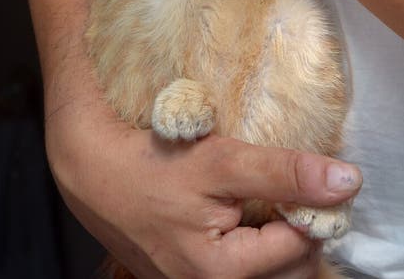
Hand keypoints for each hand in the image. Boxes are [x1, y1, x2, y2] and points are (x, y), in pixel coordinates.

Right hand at [46, 92, 361, 278]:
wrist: (88, 166)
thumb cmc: (148, 165)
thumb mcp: (221, 163)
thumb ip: (283, 174)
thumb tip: (343, 181)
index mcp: (221, 275)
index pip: (299, 249)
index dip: (311, 208)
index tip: (308, 175)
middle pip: (282, 267)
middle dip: (293, 224)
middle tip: (285, 185)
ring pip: (259, 264)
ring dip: (269, 229)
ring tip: (260, 194)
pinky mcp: (181, 268)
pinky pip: (232, 259)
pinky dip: (245, 234)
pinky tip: (233, 205)